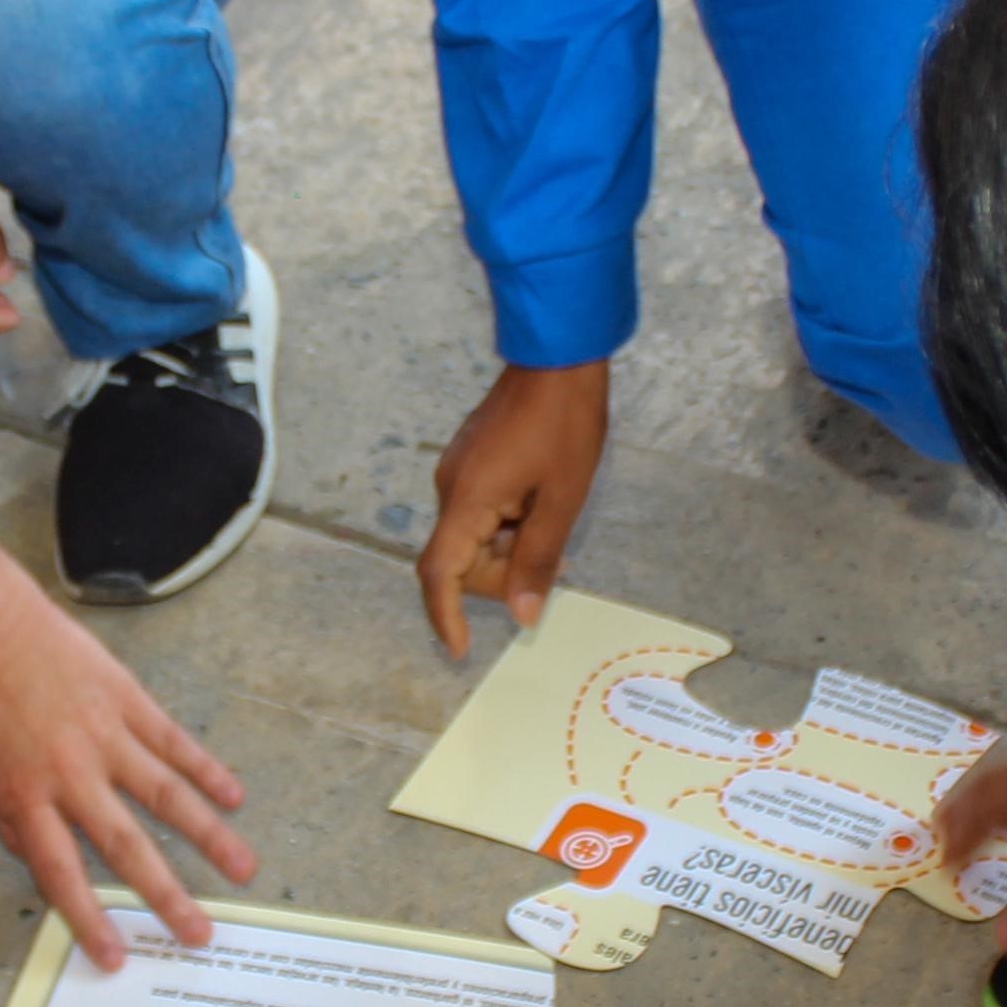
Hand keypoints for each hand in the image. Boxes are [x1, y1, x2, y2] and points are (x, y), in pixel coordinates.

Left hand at [0, 590, 253, 964]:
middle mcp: (71, 774)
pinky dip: (205, 769)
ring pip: (165, 795)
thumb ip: (10, 822)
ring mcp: (105, 736)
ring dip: (208, 835)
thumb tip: (42, 863)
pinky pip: (172, 741)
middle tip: (200, 933)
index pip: (62, 873)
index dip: (89, 919)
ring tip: (243, 869)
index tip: (117, 958)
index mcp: (27, 798)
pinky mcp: (127, 700)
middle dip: (165, 895)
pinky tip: (234, 795)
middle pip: (125, 846)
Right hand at [414, 360, 609, 656]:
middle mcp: (449, 488)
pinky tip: (540, 507)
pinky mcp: (470, 459)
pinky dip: (506, 524)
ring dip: (509, 546)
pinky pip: (479, 510)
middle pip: (460, 558)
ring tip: (554, 523)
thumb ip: (538, 559)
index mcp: (467, 501)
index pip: (440, 573)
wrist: (557, 356)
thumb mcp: (563, 498)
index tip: (460, 650)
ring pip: (473, 535)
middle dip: (501, 574)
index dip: (446, 616)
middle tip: (555, 562)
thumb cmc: (565, 425)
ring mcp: (457, 471)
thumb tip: (521, 615)